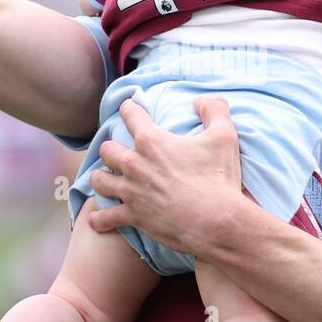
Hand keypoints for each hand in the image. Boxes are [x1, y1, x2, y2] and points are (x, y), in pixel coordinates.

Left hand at [88, 97, 241, 258]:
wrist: (215, 221)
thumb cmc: (218, 178)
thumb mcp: (224, 135)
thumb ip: (214, 109)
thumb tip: (200, 100)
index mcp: (151, 140)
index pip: (131, 115)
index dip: (129, 108)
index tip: (128, 107)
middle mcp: (134, 163)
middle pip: (107, 149)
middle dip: (111, 148)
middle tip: (117, 151)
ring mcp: (130, 191)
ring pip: (99, 181)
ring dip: (101, 178)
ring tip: (105, 179)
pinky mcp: (132, 216)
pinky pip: (104, 218)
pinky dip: (99, 219)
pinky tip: (98, 220)